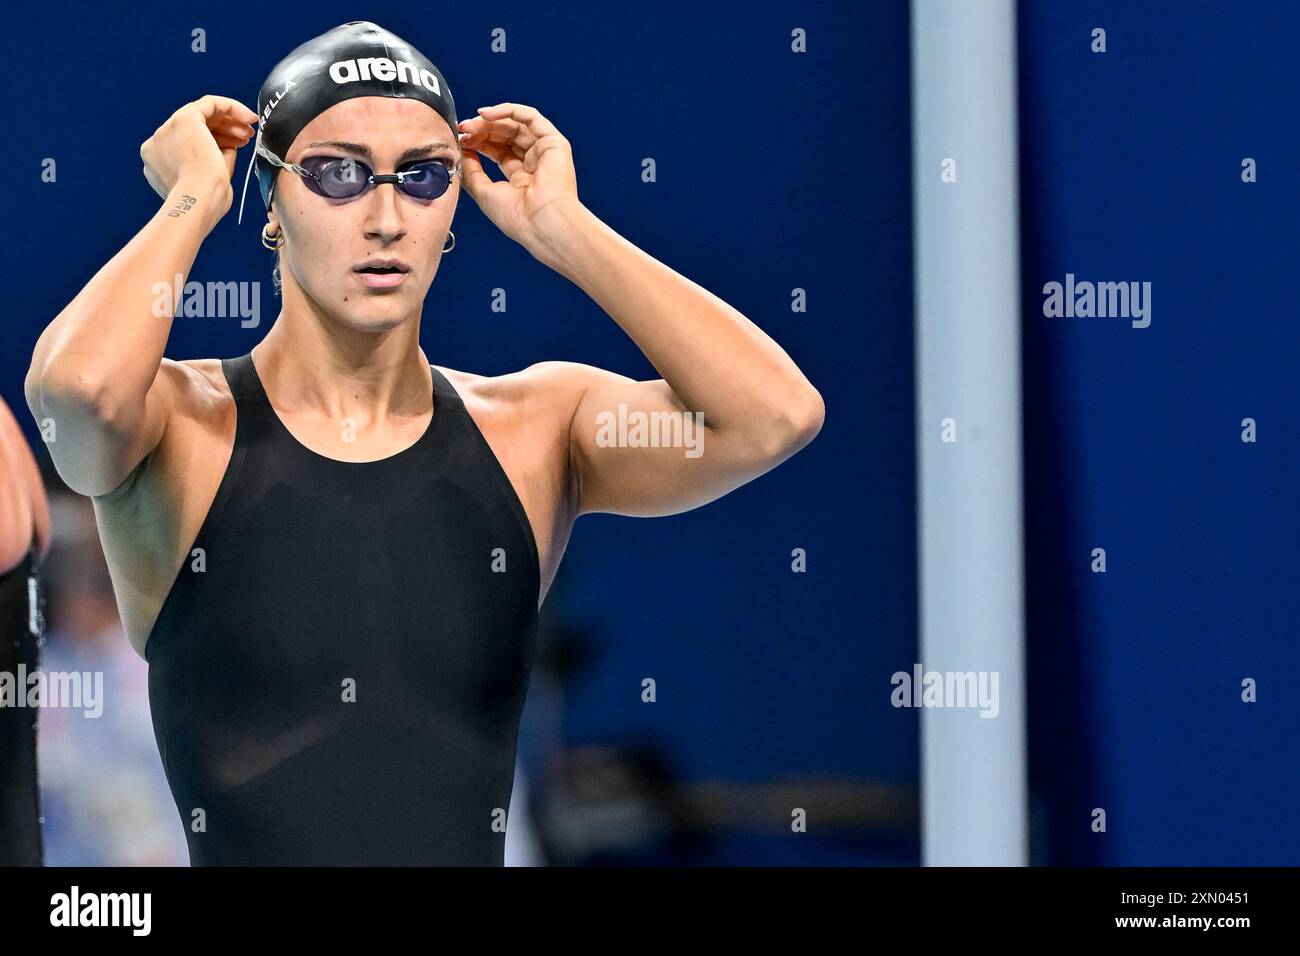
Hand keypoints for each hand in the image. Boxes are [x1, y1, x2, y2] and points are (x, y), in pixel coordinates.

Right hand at [140, 94, 257, 203]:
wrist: (198, 200)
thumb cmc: (207, 201)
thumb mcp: (211, 180)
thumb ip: (216, 160)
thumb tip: (229, 147)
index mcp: (160, 161)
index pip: (190, 143)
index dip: (217, 141)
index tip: (238, 146)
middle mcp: (159, 143)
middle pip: (194, 128)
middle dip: (224, 130)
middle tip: (246, 137)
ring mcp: (168, 130)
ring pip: (202, 115)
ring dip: (229, 121)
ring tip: (250, 132)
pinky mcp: (184, 120)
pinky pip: (210, 103)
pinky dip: (231, 107)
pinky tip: (249, 117)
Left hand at [457, 103, 580, 249]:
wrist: (542, 224)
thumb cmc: (518, 218)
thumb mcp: (484, 192)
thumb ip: (471, 171)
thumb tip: (461, 150)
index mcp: (521, 179)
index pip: (497, 151)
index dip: (478, 142)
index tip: (459, 140)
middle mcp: (534, 163)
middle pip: (504, 136)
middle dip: (481, 130)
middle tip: (462, 130)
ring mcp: (545, 152)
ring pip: (515, 125)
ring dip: (490, 121)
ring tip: (470, 125)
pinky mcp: (554, 143)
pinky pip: (530, 117)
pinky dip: (507, 110)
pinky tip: (486, 114)